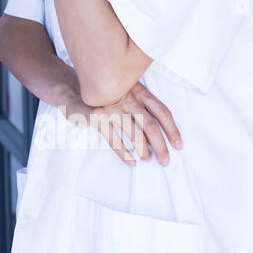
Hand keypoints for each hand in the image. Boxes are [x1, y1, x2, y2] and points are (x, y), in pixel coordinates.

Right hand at [60, 83, 181, 166]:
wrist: (74, 90)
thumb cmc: (105, 95)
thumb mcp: (126, 90)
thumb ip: (141, 102)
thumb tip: (161, 128)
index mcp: (138, 92)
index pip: (161, 111)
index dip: (172, 129)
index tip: (178, 145)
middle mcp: (127, 100)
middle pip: (150, 125)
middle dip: (160, 145)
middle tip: (166, 160)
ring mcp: (112, 109)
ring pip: (134, 133)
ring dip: (143, 150)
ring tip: (148, 160)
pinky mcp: (97, 118)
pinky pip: (114, 139)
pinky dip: (124, 153)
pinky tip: (131, 161)